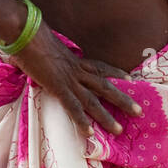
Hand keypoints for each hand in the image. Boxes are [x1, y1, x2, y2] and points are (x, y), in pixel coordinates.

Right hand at [6, 23, 141, 137]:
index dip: (116, 73)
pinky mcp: (58, 87)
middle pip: (106, 86)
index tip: (130, 80)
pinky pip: (73, 106)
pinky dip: (81, 120)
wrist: (28, 34)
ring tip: (119, 130)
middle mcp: (78, 70)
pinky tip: (88, 133)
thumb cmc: (32, 39)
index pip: (101, 67)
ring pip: (94, 100)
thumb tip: (35, 58)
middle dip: (123, 99)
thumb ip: (48, 56)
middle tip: (139, 112)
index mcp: (76, 61)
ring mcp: (70, 79)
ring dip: (107, 116)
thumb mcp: (46, 48)